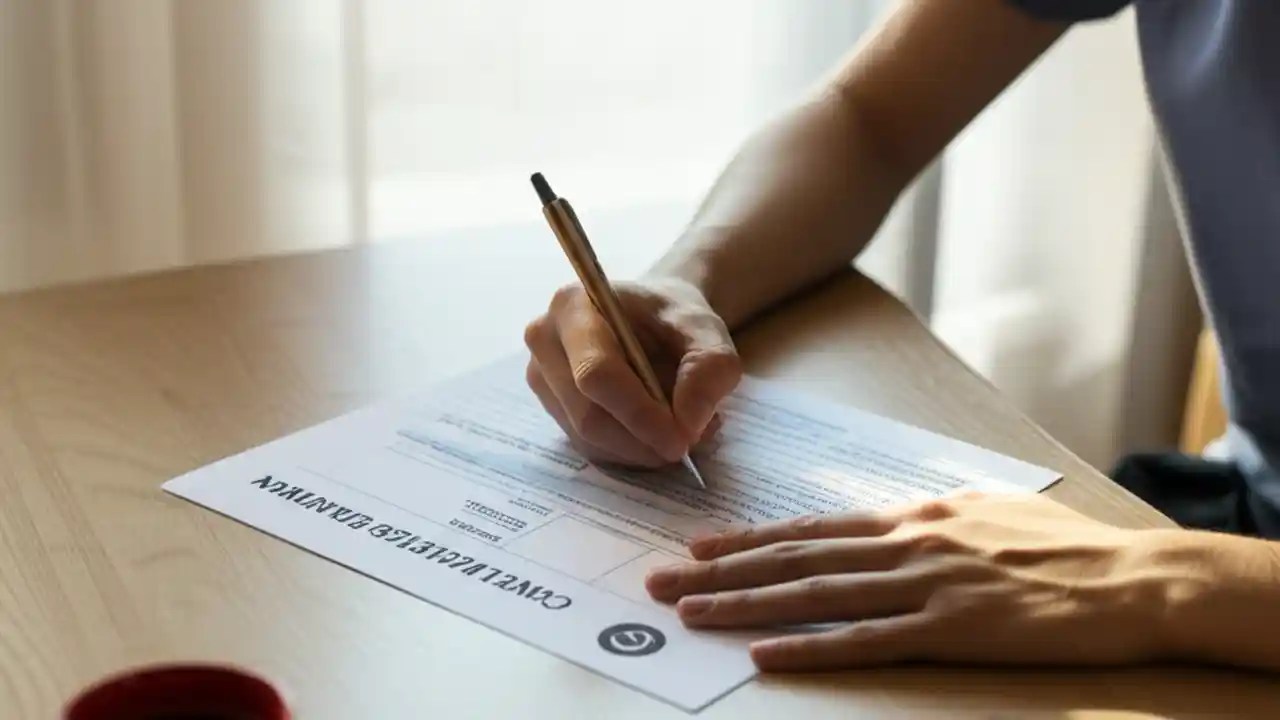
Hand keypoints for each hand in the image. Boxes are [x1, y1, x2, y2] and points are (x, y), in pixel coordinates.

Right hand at [524, 276, 740, 467]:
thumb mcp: (707, 329)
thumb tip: (689, 424)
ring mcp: (541, 376)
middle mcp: (544, 340)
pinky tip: (656, 432)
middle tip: (691, 440)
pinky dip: (629, 451)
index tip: (682, 439)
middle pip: (588, 415)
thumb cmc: (674, 317)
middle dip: (643, 440)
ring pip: (587, 438)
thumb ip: (709, 367)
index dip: (638, 414)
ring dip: (640, 449)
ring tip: (682, 428)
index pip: (596, 374)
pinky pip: (588, 447)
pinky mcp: (550, 406)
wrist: (653, 317)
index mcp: (573, 306)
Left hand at [645, 493, 1189, 671]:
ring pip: (816, 596)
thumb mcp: (984, 511)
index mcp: (911, 517)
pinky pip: (867, 642)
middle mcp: (906, 544)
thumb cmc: (1061, 546)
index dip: (747, 540)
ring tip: (691, 614)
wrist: (1129, 579)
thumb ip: (927, 518)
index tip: (696, 547)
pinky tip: (766, 655)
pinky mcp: (952, 631)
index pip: (810, 529)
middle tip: (660, 582)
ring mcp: (926, 587)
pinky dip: (811, 649)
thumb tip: (887, 522)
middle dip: (722, 571)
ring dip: (746, 607)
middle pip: (795, 560)